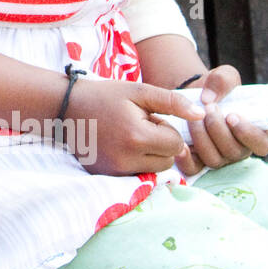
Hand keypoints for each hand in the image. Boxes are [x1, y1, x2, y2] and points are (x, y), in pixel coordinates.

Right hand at [70, 77, 203, 175]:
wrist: (66, 108)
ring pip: (153, 170)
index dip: (166, 129)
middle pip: (167, 161)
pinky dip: (135, 163)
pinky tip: (121, 147)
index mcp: (137, 137)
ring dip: (149, 155)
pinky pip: (136, 175)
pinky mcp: (107, 177)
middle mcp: (126, 160)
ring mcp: (115, 172)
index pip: (175, 144)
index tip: (148, 118)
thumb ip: (172, 102)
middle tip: (139, 127)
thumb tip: (202, 115)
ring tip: (130, 136)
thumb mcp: (139, 92)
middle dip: (160, 144)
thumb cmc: (105, 96)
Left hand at [176, 65, 267, 176]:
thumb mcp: (223, 76)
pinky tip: (180, 144)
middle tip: (208, 109)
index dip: (249, 134)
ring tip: (193, 118)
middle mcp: (238, 149)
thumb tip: (209, 99)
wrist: (190, 97)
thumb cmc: (215, 89)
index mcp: (254, 133)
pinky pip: (193, 169)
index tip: (232, 116)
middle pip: (235, 152)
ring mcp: (219, 157)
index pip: (262, 145)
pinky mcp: (197, 161)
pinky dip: (186, 159)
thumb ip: (223, 80)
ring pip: (214, 160)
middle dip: (219, 130)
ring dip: (203, 139)